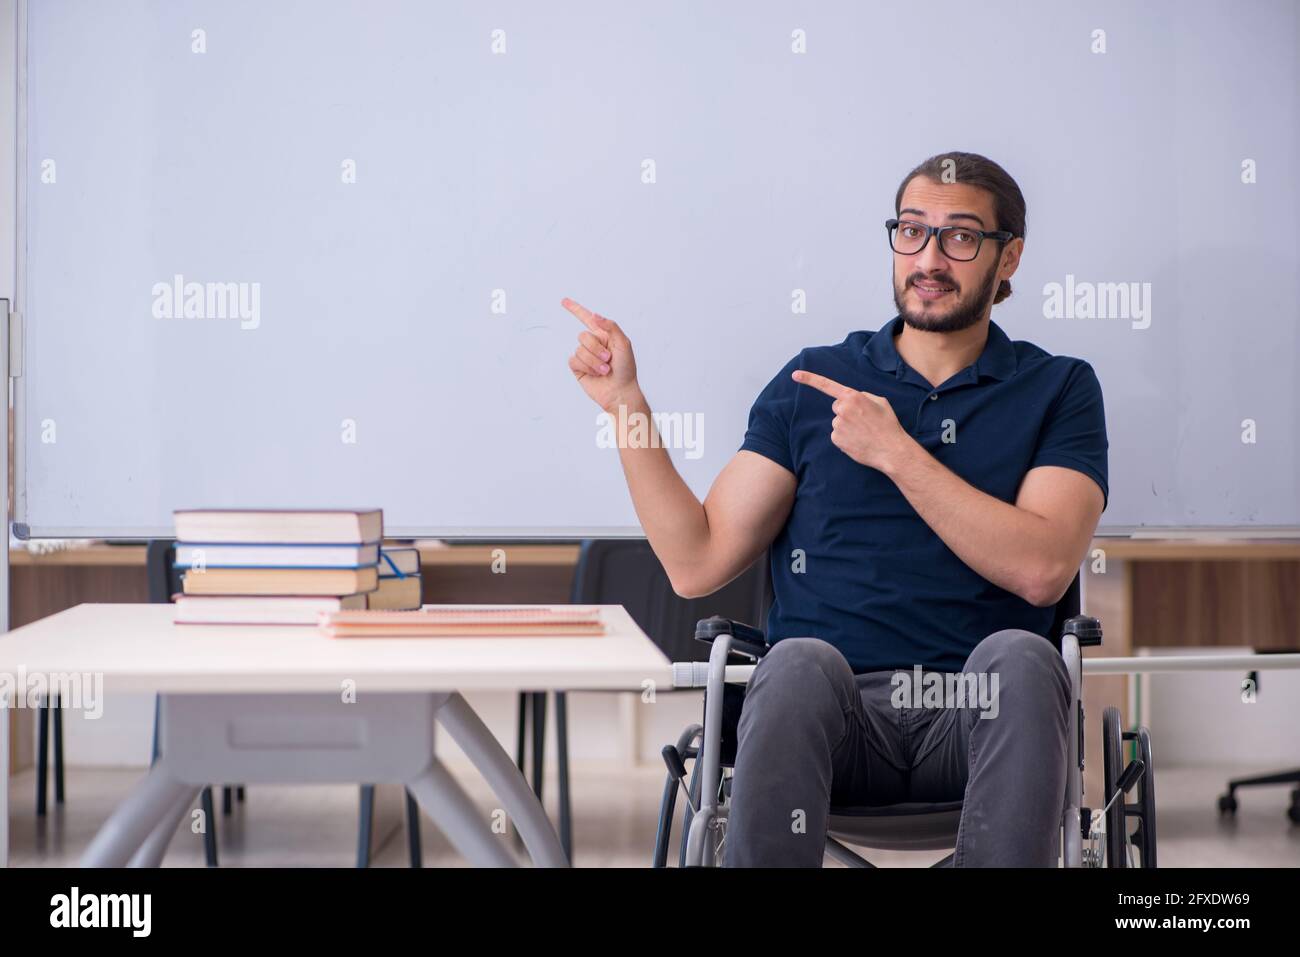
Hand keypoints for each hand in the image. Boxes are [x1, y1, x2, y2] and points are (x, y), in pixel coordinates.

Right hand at [562, 297, 640, 412]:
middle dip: (596, 348)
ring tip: (605, 370)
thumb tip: (595, 315)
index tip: (564, 301)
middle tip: (609, 359)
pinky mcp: (578, 368)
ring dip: (594, 361)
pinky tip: (596, 374)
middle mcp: (593, 344)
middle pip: (583, 336)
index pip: (587, 319)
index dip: (575, 309)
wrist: (620, 391)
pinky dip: (586, 367)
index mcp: (604, 335)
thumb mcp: (624, 343)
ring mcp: (585, 356)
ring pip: (579, 349)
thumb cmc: (626, 368)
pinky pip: (574, 360)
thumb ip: (611, 326)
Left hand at [792, 370, 912, 473]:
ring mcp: (838, 425)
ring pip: (837, 421)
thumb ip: (862, 396)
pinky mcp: (836, 439)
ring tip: (864, 432)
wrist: (891, 450)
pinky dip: (846, 437)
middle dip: (846, 411)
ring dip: (847, 425)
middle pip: (837, 406)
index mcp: (853, 396)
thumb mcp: (880, 402)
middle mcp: (842, 409)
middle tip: (864, 420)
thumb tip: (849, 399)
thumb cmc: (888, 425)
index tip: (795, 375)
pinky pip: (837, 434)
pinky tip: (858, 440)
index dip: (809, 379)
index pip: (827, 385)